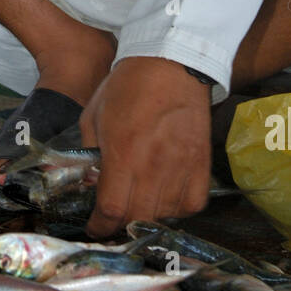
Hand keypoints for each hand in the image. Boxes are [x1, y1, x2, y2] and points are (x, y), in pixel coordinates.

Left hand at [81, 56, 211, 237]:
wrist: (170, 63)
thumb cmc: (126, 86)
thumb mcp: (93, 116)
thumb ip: (89, 154)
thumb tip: (89, 183)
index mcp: (123, 154)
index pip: (111, 210)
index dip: (100, 226)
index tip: (94, 227)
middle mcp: (153, 166)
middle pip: (138, 218)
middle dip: (120, 224)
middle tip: (114, 217)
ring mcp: (181, 166)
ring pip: (165, 215)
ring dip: (148, 217)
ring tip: (139, 205)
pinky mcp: (201, 163)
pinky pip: (192, 204)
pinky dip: (178, 209)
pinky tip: (166, 198)